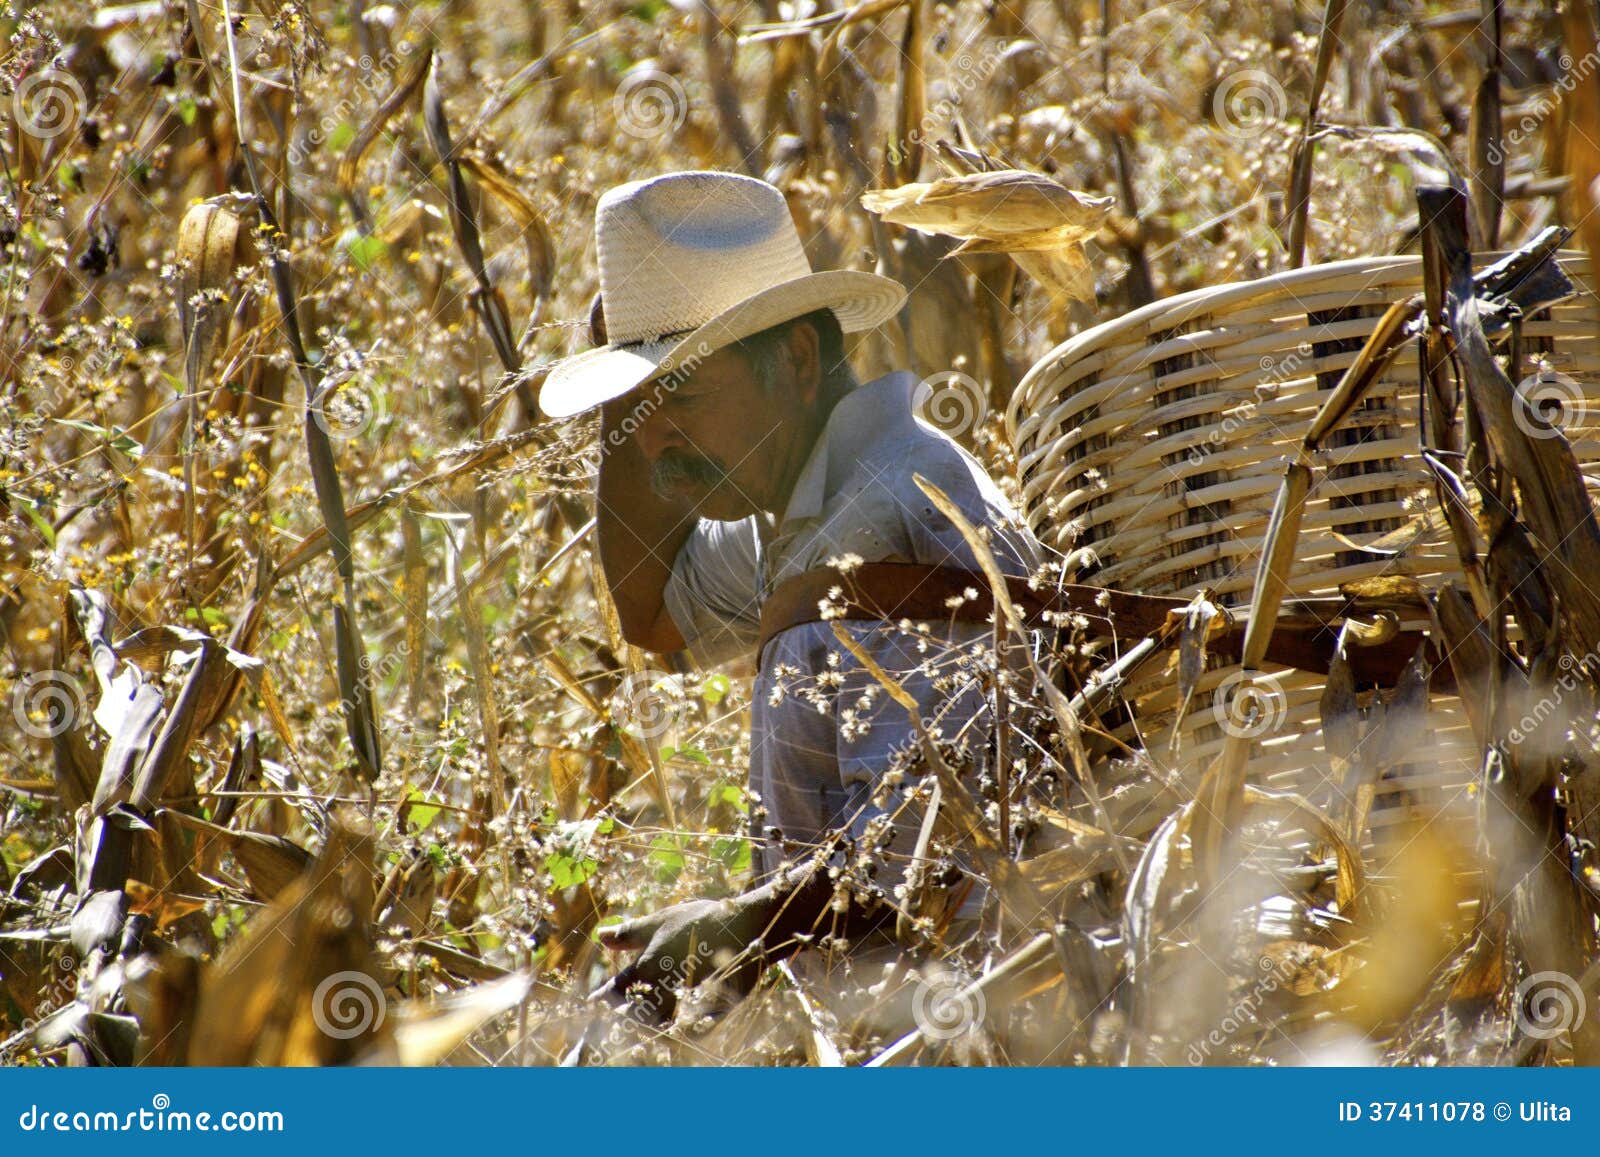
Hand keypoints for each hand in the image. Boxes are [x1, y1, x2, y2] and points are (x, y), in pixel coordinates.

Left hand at [593, 895, 765, 1022]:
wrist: (746, 925)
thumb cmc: (700, 921)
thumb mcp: (661, 921)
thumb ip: (630, 934)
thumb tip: (600, 936)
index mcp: (647, 965)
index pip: (614, 991)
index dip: (603, 999)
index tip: (596, 1003)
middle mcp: (663, 988)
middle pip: (632, 1016)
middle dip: (623, 1018)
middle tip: (619, 1017)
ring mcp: (687, 1003)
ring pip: (657, 1028)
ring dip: (647, 1029)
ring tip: (645, 1026)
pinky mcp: (711, 1014)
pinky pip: (687, 1035)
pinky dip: (677, 1037)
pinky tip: (672, 1035)